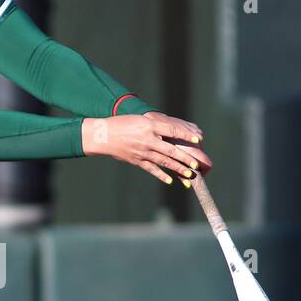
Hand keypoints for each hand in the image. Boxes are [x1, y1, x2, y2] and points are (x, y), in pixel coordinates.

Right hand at [80, 112, 210, 184]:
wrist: (102, 135)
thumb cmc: (122, 124)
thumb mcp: (140, 120)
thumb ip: (156, 126)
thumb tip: (172, 131)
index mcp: (149, 126)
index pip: (172, 130)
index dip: (185, 135)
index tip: (197, 140)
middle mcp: (147, 140)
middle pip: (170, 150)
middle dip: (184, 158)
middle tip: (196, 164)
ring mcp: (142, 152)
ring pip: (164, 162)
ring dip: (177, 169)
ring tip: (189, 174)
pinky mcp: (137, 161)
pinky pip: (151, 169)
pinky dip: (161, 175)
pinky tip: (170, 180)